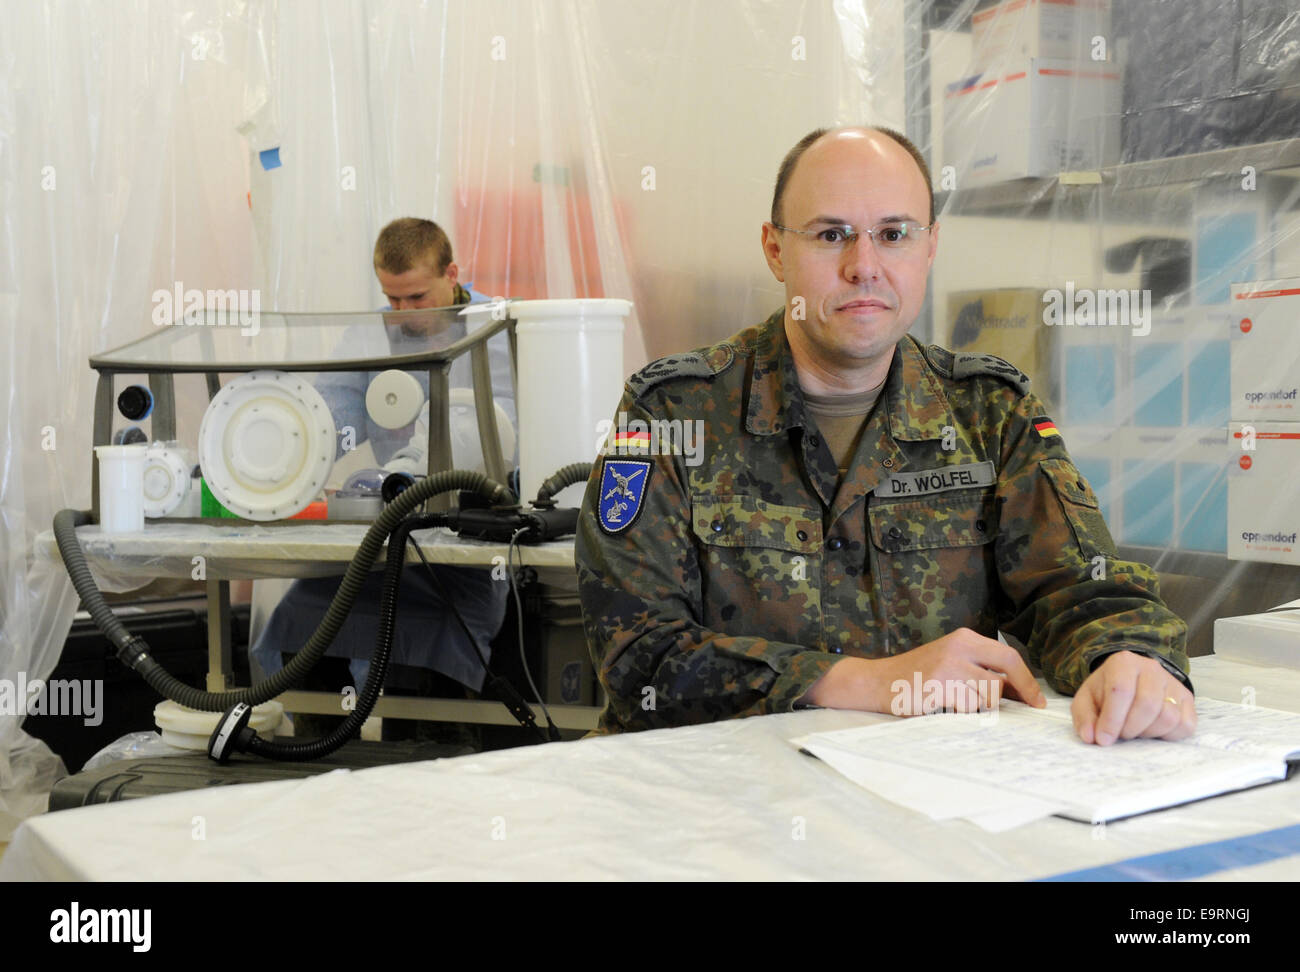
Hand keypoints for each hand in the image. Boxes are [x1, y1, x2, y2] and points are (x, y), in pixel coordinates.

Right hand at [802, 627, 1045, 714]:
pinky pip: (967, 707)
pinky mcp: (937, 687)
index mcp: (964, 638)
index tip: (1036, 700)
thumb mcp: (952, 661)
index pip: (1009, 656)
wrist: (878, 681)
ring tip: (958, 703)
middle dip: (1016, 695)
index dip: (1027, 681)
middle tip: (1026, 709)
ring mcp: (947, 667)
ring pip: (987, 695)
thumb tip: (1021, 691)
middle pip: (1004, 676)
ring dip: (980, 706)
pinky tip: (944, 706)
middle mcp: (958, 648)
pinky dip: (962, 712)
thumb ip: (982, 670)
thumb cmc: (919, 676)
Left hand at [1071, 650, 1194, 745]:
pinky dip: (1169, 735)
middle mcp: (1152, 668)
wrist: (1130, 680)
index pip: (1121, 691)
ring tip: (1135, 729)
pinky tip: (1152, 730)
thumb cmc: (1106, 691)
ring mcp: (1173, 683)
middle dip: (1130, 728)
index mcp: (1123, 663)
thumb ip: (1084, 718)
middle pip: (1147, 705)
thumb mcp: (1087, 700)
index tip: (1103, 739)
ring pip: (1169, 717)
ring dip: (1148, 733)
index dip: (1112, 720)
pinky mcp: (1187, 699)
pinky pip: (1185, 725)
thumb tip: (1090, 737)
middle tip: (1120, 734)